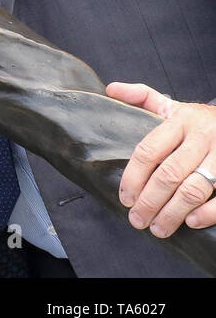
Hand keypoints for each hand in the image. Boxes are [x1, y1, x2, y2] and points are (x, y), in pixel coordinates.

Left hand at [106, 81, 215, 235]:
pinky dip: (207, 212)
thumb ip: (143, 98)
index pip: (148, 151)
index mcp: (180, 121)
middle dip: (149, 201)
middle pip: (169, 174)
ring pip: (194, 189)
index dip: (133, 177)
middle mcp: (202, 138)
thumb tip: (111, 89)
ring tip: (158, 228)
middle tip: (137, 220)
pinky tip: (190, 221)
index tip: (125, 198)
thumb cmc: (201, 121)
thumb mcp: (174, 106)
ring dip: (173, 212)